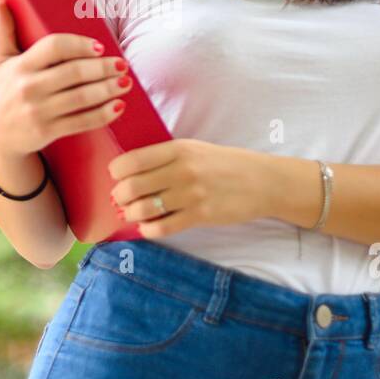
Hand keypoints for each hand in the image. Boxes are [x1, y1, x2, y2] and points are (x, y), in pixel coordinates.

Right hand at [0, 0, 132, 159]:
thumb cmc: (7, 92)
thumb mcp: (2, 62)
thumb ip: (3, 32)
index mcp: (21, 66)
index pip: (54, 47)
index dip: (80, 45)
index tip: (100, 47)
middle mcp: (28, 87)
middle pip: (74, 72)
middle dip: (103, 68)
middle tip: (122, 64)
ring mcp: (38, 111)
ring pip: (81, 98)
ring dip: (108, 89)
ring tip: (126, 82)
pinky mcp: (47, 131)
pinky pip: (82, 121)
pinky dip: (103, 114)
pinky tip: (119, 106)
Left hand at [107, 139, 278, 237]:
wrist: (263, 181)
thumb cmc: (225, 164)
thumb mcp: (195, 149)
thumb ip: (165, 157)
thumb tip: (131, 173)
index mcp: (178, 149)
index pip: (131, 160)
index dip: (116, 172)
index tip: (117, 177)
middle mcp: (183, 170)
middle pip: (132, 187)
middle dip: (120, 196)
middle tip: (121, 199)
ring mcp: (192, 195)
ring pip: (144, 209)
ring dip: (131, 214)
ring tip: (132, 214)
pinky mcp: (201, 216)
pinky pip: (162, 228)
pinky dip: (148, 230)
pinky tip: (147, 227)